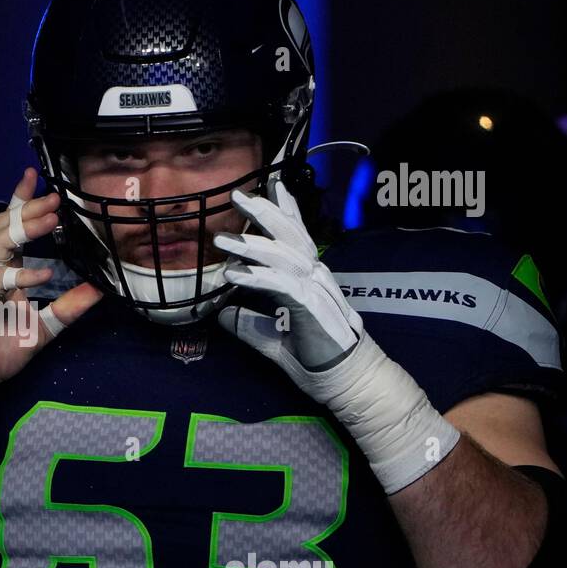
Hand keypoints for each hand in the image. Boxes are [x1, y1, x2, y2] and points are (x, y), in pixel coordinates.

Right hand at [0, 167, 101, 388]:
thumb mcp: (43, 328)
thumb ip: (69, 308)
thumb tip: (100, 289)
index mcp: (6, 273)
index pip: (12, 229)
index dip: (21, 202)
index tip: (36, 178)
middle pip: (5, 228)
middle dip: (27, 208)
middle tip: (54, 196)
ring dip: (23, 230)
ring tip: (50, 219)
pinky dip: (20, 277)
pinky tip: (43, 274)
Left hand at [213, 179, 362, 379]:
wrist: (346, 382)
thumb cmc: (314, 358)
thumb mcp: (272, 338)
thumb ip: (249, 324)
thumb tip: (223, 315)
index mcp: (310, 277)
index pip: (297, 236)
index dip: (285, 209)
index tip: (270, 185)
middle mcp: (316, 277)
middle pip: (290, 236)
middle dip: (265, 213)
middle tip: (238, 195)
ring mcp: (316, 291)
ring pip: (284, 257)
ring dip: (251, 246)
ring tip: (221, 241)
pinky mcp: (311, 309)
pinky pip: (282, 286)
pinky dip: (257, 277)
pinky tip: (234, 275)